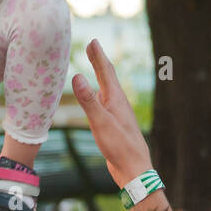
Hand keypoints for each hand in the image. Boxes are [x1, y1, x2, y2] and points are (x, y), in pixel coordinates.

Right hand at [72, 39, 152, 190]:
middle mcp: (118, 103)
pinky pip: (103, 101)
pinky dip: (97, 92)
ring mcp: (117, 114)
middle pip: (107, 77)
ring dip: (99, 75)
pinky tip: (97, 97)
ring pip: (106, 89)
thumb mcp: (101, 123)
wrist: (134, 169)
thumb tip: (76, 76)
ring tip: (94, 66)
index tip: (92, 41)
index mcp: (116, 99)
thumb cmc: (120, 146)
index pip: (106, 72)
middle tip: (92, 46)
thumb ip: (88, 100)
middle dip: (99, 61)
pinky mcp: (114, 124)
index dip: (98, 56)